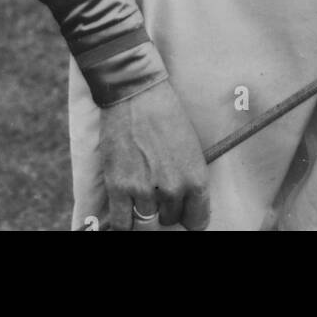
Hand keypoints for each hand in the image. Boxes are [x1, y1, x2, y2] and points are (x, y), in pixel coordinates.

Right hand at [99, 79, 209, 230]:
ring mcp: (145, 190)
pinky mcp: (119, 187)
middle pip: (170, 220)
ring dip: (144, 213)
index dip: (188, 218)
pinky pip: (122, 223)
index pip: (197, 221)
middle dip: (165, 209)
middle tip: (157, 191)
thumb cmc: (166, 113)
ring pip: (146, 223)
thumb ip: (188, 178)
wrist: (136, 93)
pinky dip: (123, 223)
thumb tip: (182, 202)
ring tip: (141, 195)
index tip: (181, 213)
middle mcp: (173, 189)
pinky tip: (125, 213)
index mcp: (196, 178)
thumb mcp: (190, 147)